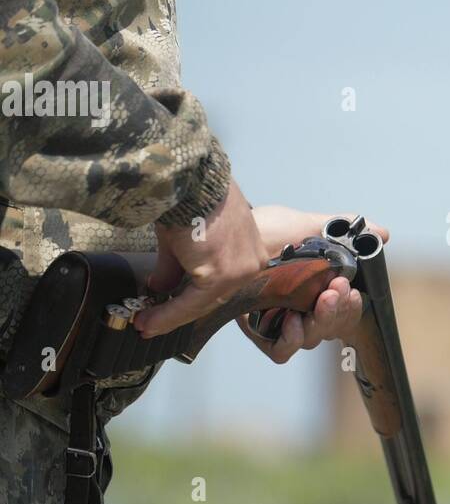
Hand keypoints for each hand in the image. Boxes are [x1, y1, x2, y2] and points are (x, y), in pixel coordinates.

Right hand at [134, 181, 269, 337]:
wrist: (189, 179)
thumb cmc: (187, 198)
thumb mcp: (182, 238)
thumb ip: (175, 266)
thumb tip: (159, 287)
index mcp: (250, 250)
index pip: (220, 282)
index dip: (191, 298)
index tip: (167, 310)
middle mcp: (251, 262)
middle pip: (213, 295)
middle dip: (178, 311)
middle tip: (150, 322)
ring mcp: (240, 269)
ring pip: (202, 302)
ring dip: (168, 316)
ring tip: (143, 324)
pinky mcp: (222, 274)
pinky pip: (192, 302)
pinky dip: (167, 314)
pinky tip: (148, 322)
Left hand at [236, 206, 388, 363]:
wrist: (230, 234)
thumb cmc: (267, 230)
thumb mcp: (310, 226)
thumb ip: (346, 229)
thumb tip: (381, 234)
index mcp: (319, 289)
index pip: (346, 311)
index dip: (352, 307)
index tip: (352, 290)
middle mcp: (303, 309)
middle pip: (333, 328)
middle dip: (340, 311)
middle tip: (337, 289)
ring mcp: (282, 322)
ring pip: (313, 339)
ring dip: (321, 321)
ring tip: (318, 300)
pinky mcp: (260, 332)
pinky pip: (282, 352)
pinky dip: (293, 340)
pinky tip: (294, 320)